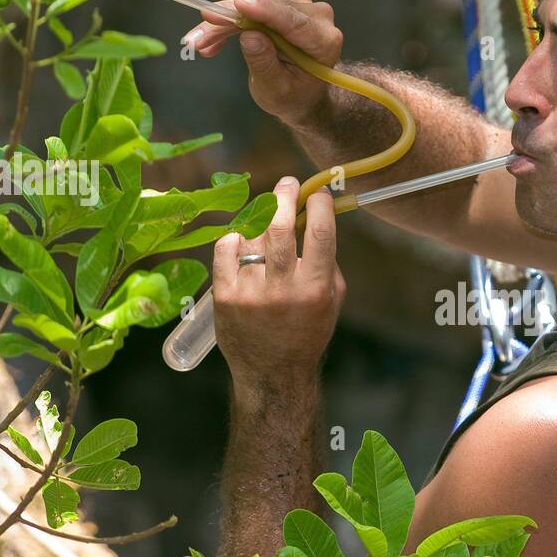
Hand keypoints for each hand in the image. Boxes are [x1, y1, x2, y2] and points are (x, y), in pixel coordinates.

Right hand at [182, 0, 343, 127]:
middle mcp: (317, 17)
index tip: (239, 5)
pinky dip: (228, 22)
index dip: (265, 11)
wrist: (302, 95)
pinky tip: (209, 42)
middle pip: (269, 7)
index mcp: (324, 41)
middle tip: (197, 39)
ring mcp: (300, 7)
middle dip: (230, 21)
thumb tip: (248, 36)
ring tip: (198, 45)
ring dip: (224, 22)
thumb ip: (264, 63)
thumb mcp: (276, 90)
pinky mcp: (283, 4)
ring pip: (255, 3)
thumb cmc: (293, 97)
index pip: (294, 20)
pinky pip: (251, 6)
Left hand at [212, 176, 346, 395]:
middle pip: (281, 226)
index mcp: (315, 289)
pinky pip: (225, 250)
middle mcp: (283, 289)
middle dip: (285, 196)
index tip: (317, 194)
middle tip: (287, 184)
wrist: (272, 373)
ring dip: (260, 216)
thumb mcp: (331, 299)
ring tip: (265, 212)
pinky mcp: (225, 297)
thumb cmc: (307, 331)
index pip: (320, 233)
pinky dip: (234, 238)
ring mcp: (251, 292)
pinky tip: (242, 239)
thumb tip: (315, 218)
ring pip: (253, 235)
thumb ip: (327, 260)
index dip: (319, 205)